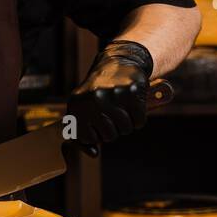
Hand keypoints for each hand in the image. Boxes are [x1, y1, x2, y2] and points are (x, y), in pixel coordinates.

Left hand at [66, 40, 152, 156]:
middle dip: (113, 129)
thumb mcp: (83, 108)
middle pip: (109, 136)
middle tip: (112, 113)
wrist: (118, 62)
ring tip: (122, 107)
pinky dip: (138, 117)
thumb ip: (83, 133)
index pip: (87, 138)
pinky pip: (139, 122)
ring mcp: (113, 95)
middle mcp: (94, 99)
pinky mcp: (133, 92)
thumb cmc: (99, 91)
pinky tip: (132, 104)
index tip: (97, 123)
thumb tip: (93, 154)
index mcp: (77, 104)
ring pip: (126, 130)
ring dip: (127, 123)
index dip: (95, 133)